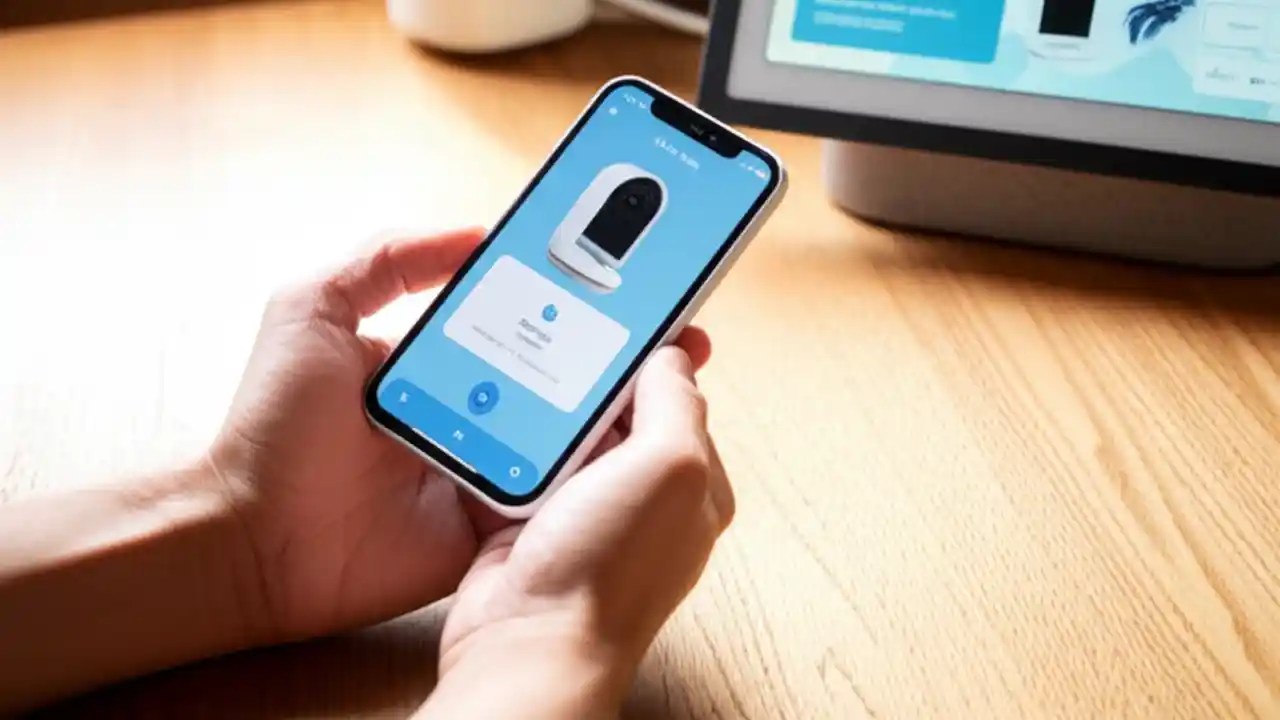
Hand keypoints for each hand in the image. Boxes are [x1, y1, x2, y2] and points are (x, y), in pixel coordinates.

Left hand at [210, 228, 716, 646]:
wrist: (251, 537)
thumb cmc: (273, 420)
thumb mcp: (314, 309)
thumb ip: (386, 261)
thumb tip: (473, 233)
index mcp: (442, 362)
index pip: (524, 324)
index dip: (577, 306)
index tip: (631, 287)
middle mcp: (473, 413)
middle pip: (559, 381)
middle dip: (621, 362)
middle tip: (683, 341)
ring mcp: (485, 472)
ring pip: (567, 441)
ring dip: (617, 419)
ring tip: (676, 392)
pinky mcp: (488, 528)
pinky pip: (549, 502)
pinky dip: (587, 484)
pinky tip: (632, 458)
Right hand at [422, 344, 733, 717]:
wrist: (528, 640)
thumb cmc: (607, 567)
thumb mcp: (670, 466)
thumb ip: (677, 404)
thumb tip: (674, 356)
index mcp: (692, 483)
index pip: (678, 396)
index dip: (656, 355)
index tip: (629, 313)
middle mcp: (645, 497)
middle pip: (619, 409)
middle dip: (594, 378)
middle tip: (566, 338)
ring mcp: (589, 510)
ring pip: (569, 432)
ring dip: (549, 409)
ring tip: (530, 374)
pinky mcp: (537, 521)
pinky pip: (526, 461)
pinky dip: (515, 441)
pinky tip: (501, 421)